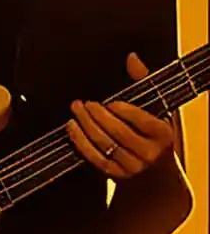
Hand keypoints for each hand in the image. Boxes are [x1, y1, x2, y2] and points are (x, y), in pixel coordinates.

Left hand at [66, 53, 176, 178]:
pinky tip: (72, 128)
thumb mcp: (155, 109)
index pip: (141, 119)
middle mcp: (150, 152)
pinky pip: (94, 157)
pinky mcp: (116, 175)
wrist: (156, 175)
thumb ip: (143, 81)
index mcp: (163, 134)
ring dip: (85, 126)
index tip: (109, 102)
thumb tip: (131, 58)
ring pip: (104, 143)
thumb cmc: (153, 134)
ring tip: (75, 111)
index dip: (123, 110)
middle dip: (97, 115)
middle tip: (82, 103)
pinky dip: (80, 141)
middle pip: (118, 131)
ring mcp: (132, 166)